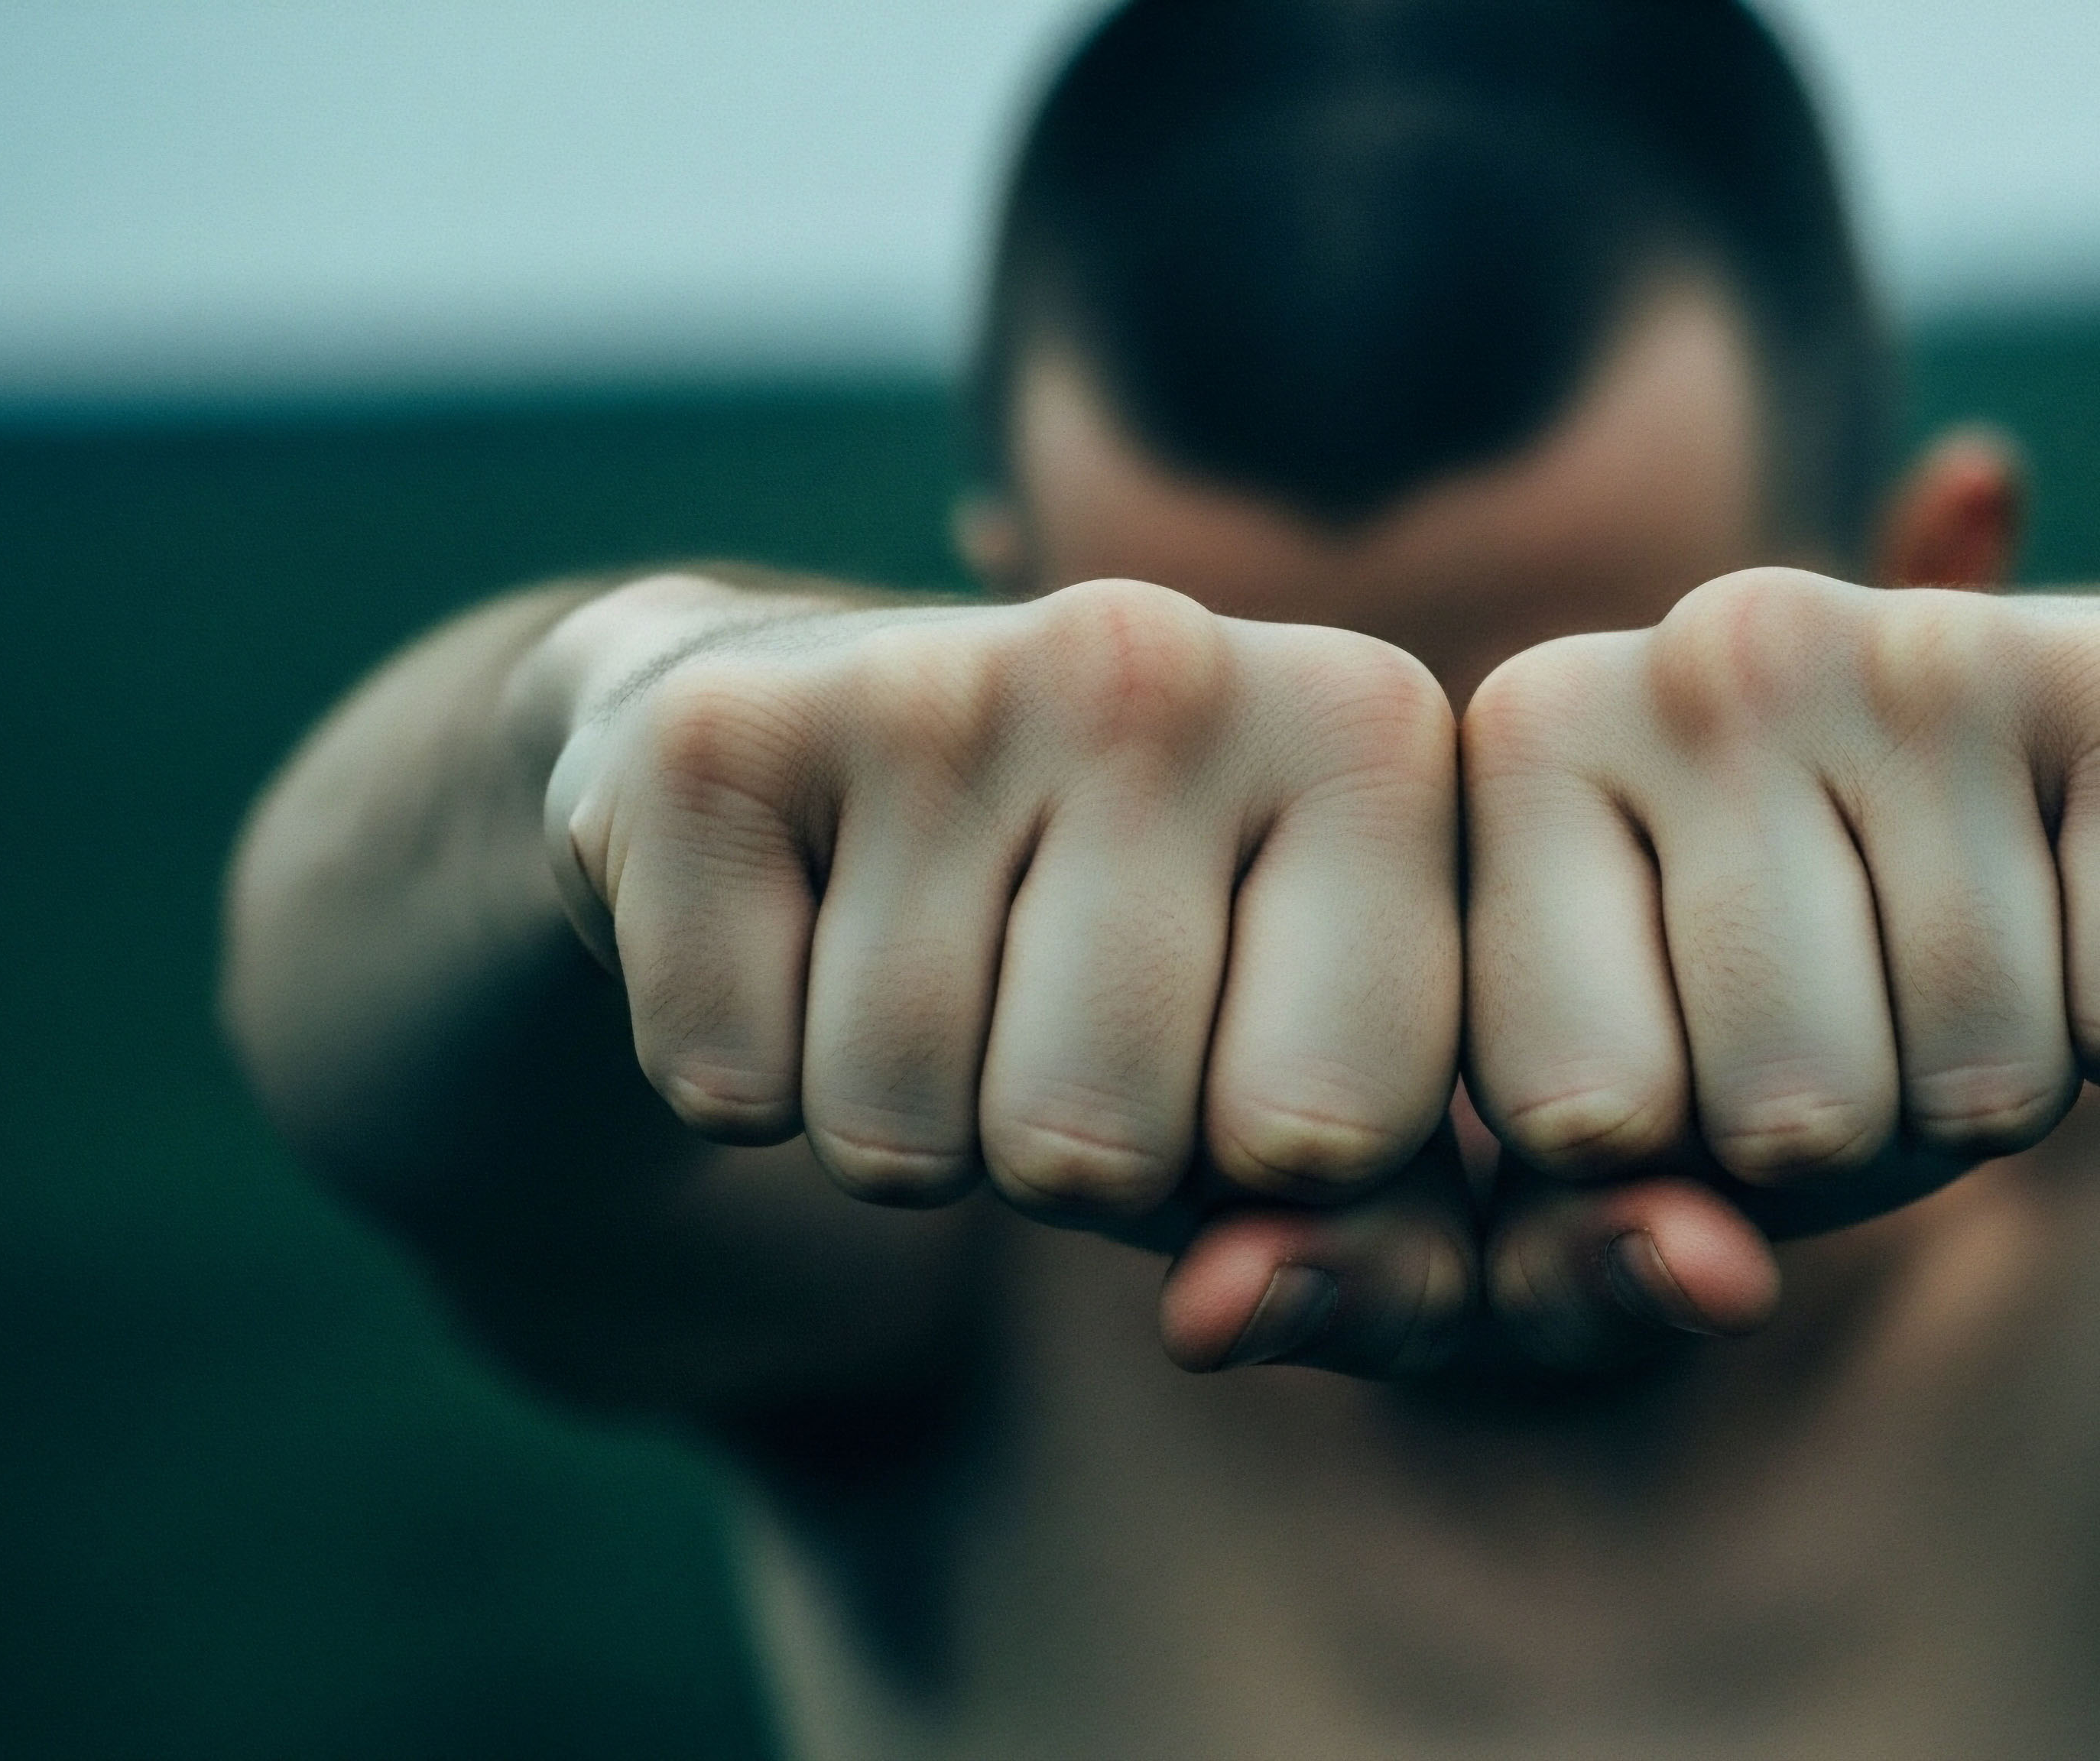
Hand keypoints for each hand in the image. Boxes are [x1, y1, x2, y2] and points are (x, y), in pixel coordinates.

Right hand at [519, 573, 1472, 1375]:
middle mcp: (1167, 657)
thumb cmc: (1151, 974)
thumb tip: (1223, 1317)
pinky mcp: (713, 736)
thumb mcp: (1326, 1118)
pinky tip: (794, 936)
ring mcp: (929, 675)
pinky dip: (749, 1077)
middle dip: (1072, 1167)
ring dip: (907, 1130)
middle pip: (1106, 1148)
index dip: (1271, 1177)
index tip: (1237, 1054)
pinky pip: (732, 1090)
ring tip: (931, 979)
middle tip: (1048, 1025)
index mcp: (1372, 732)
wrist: (826, 766)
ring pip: (903, 1135)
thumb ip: (1386, 1264)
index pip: (1345, 1129)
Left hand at [1459, 555, 2099, 1369]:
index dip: (1666, 1163)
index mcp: (1535, 734)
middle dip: (1851, 1140)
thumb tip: (1701, 1285)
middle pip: (1777, 1114)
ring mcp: (1929, 642)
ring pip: (1976, 1078)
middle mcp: (1711, 648)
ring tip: (1992, 960)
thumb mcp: (1657, 1120)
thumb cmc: (1829, 974)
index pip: (1564, 1112)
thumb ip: (1575, 1255)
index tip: (1702, 1053)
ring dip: (2000, 1088)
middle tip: (1878, 1014)